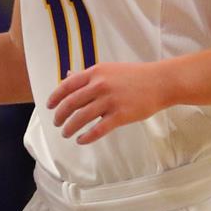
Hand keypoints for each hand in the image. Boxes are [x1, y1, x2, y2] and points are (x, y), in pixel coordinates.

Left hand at [48, 61, 174, 144]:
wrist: (161, 82)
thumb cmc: (135, 76)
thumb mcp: (109, 69)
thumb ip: (88, 75)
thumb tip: (68, 75)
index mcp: (96, 73)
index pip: (67, 85)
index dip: (55, 97)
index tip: (49, 106)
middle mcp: (100, 85)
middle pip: (71, 103)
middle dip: (60, 115)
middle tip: (56, 123)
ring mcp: (110, 101)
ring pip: (81, 117)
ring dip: (69, 127)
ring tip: (66, 133)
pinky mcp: (121, 115)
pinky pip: (98, 129)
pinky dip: (86, 137)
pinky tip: (81, 140)